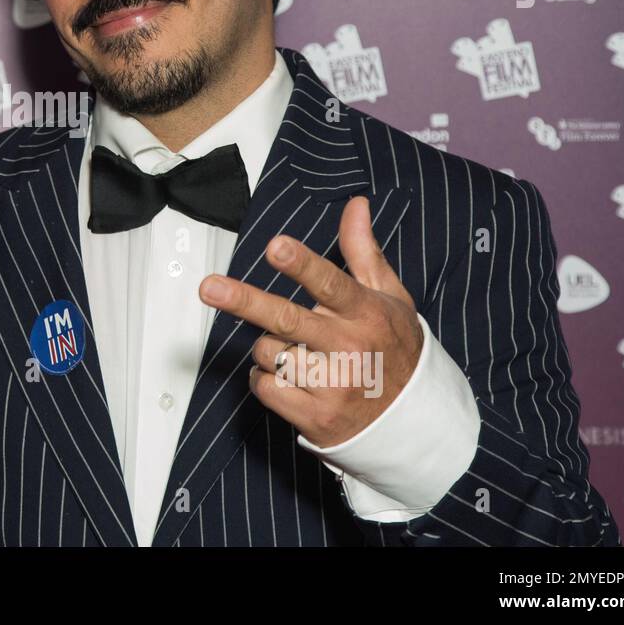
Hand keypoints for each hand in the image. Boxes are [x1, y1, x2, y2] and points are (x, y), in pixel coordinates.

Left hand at [198, 195, 422, 447]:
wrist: (414, 420)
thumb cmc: (394, 349)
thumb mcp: (390, 298)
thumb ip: (364, 251)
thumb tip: (355, 205)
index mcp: (366, 314)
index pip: (330, 284)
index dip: (302, 265)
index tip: (275, 247)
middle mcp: (348, 349)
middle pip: (286, 320)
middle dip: (244, 301)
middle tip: (209, 288)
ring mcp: (332, 386)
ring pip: (268, 351)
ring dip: (269, 347)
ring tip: (299, 351)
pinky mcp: (315, 416)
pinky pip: (265, 386)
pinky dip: (265, 378)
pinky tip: (289, 377)